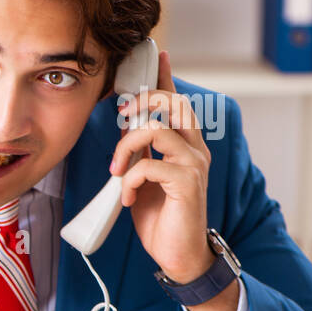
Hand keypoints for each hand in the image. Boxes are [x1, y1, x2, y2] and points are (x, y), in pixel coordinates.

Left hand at [109, 50, 214, 283]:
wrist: (178, 255)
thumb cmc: (161, 218)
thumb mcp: (143, 179)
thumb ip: (140, 153)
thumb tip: (125, 128)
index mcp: (185, 146)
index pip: (179, 103)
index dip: (167, 77)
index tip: (157, 55)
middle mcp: (195, 150)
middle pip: (175, 103)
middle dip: (142, 103)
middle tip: (121, 120)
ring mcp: (193, 165)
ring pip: (157, 130)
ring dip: (126, 148)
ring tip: (116, 172)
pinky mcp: (187, 184)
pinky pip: (150, 166)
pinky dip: (129, 180)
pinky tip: (125, 198)